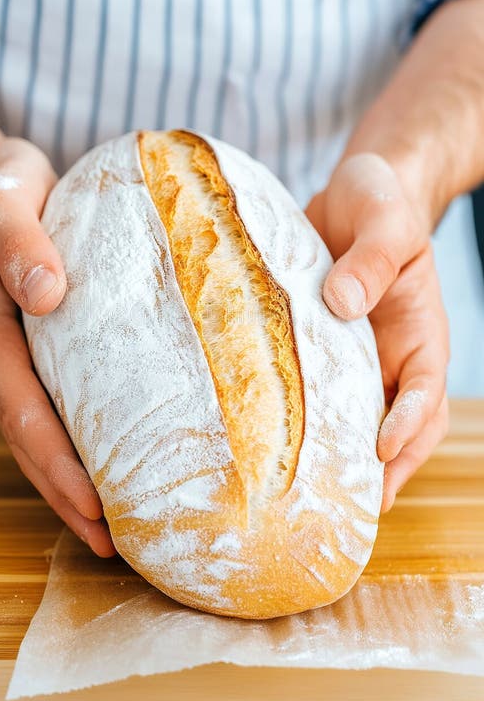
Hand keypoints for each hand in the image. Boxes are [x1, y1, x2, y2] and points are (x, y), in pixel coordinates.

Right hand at [0, 137, 115, 555]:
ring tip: (125, 531)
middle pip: (36, 446)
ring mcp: (25, 368)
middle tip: (120, 544)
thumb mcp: (4, 201)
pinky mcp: (48, 361)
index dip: (58, 465)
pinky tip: (126, 470)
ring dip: (81, 488)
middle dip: (73, 499)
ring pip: (49, 441)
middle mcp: (4, 365)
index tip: (97, 504)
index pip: (24, 414)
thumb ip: (19, 242)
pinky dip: (92, 451)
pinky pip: (67, 415)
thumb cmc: (3, 194)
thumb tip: (49, 294)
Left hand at [306, 153, 449, 511]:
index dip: (409, 423)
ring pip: (357, 420)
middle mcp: (391, 355)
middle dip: (383, 469)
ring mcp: (356, 357)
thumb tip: (342, 304)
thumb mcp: (385, 219)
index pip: (425, 388)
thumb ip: (372, 257)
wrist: (356, 195)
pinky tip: (275, 443)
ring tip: (311, 495)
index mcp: (420, 330)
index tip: (382, 449)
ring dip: (343, 458)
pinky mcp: (320, 351)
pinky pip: (317, 394)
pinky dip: (306, 423)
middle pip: (400, 426)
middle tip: (350, 505)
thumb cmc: (380, 202)